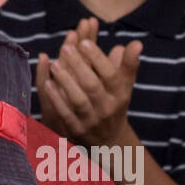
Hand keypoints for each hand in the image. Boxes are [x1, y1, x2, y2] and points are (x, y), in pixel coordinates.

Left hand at [37, 17, 141, 146]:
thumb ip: (128, 65)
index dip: (98, 59)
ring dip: (66, 82)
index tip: (85, 42)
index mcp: (120, 95)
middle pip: (93, 86)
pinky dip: (57, 99)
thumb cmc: (114, 105)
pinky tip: (48, 84)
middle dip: (79, 66)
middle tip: (66, 48)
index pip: (112, 76)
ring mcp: (92, 120)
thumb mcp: (124, 87)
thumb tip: (136, 44)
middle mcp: (108, 108)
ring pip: (79, 100)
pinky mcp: (77, 130)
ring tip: (55, 64)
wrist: (109, 141)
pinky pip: (66, 114)